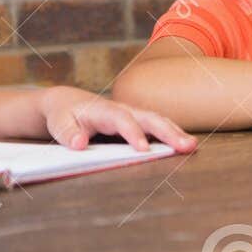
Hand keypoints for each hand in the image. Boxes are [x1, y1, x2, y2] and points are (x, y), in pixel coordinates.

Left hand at [39, 86, 196, 152]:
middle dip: (167, 132)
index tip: (143, 150)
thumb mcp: (58, 124)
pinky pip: (156, 126)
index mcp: (103, 110)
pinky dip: (171, 134)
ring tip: (192, 147)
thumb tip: (79, 144)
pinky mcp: (136, 122)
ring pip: (157, 120)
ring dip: (175, 133)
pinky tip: (185, 146)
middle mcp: (122, 109)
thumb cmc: (63, 115)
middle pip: (148, 117)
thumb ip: (68, 133)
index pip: (121, 120)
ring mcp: (132, 114)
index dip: (133, 133)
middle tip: (186, 146)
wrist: (67, 102)